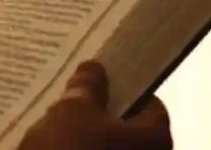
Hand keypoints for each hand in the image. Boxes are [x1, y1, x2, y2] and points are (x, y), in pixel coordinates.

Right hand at [16, 61, 171, 149]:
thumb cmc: (72, 149)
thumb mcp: (74, 109)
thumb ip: (87, 86)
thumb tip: (95, 69)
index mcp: (155, 138)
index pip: (151, 105)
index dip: (127, 89)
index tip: (102, 79)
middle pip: (129, 129)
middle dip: (104, 113)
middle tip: (76, 96)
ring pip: (110, 148)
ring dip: (89, 136)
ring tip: (57, 120)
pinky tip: (55, 144)